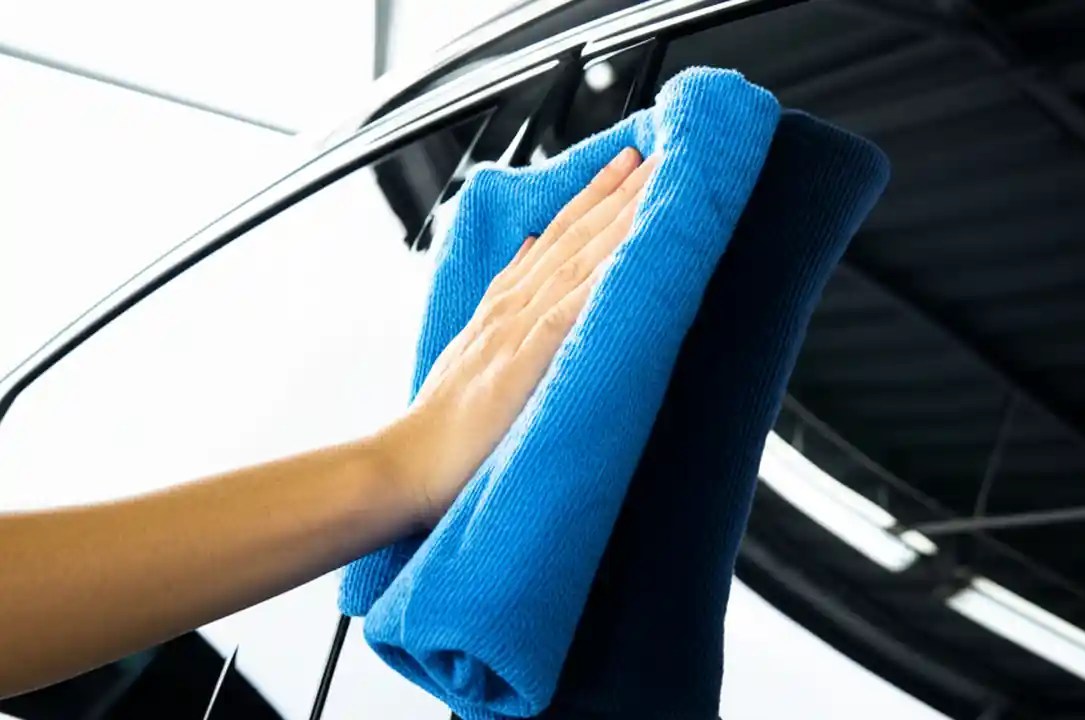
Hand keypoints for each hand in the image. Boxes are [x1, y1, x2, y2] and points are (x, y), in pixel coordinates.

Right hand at [372, 148, 657, 525]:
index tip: (628, 161)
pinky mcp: (524, 362)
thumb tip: (529, 249)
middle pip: (575, 236)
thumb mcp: (474, 348)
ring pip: (578, 261)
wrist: (409, 464)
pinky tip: (630, 256)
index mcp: (505, 305)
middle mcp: (513, 307)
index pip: (557, 235)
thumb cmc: (446, 422)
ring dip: (619, 219)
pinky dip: (600, 280)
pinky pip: (569, 313)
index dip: (595, 195)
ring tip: (657, 184)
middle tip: (661, 152)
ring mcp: (518, 330)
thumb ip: (504, 302)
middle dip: (620, 192)